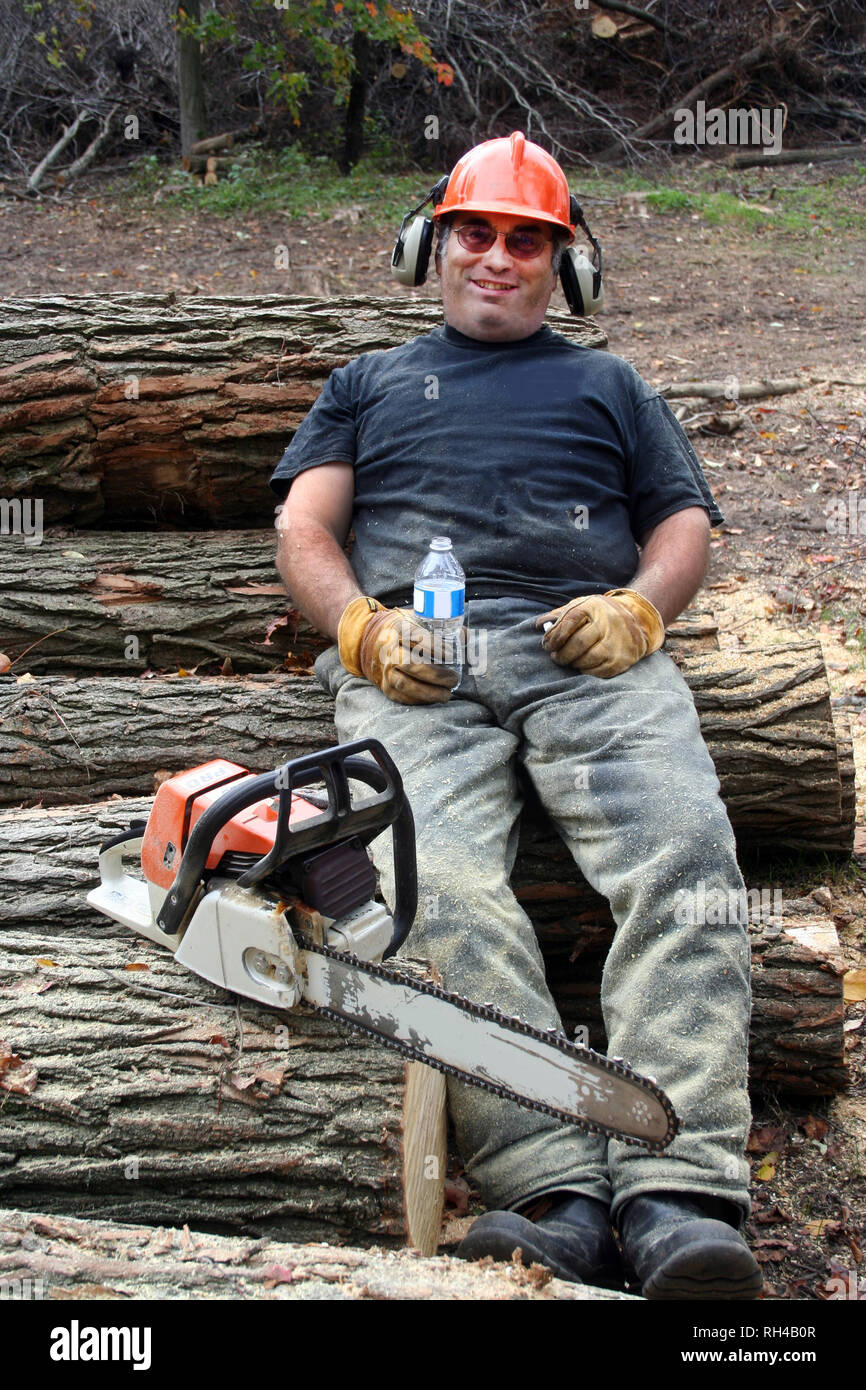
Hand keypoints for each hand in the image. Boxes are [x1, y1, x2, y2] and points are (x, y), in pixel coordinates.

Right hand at [338, 596, 458, 703]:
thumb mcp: (418, 621)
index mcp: (398, 629)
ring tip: (447, 694)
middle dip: (436, 674)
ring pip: (405, 684)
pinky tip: (433, 699)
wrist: (372, 642)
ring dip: (429, 692)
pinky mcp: (385, 686)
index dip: (435, 647)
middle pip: (411, 664)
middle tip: (453, 678)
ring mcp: (385, 670)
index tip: (452, 655)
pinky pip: (402, 697)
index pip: (417, 637)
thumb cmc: (405, 631)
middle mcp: (389, 649)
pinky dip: (420, 700)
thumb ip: (443, 628)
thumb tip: (468, 637)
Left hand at [536, 588, 664, 678]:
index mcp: (593, 607)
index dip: (554, 637)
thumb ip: (560, 615)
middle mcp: (607, 623)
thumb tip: (539, 625)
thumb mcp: (582, 607)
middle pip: (577, 644)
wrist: (636, 621)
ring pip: (586, 660)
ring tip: (570, 660)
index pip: (568, 622)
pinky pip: (597, 671)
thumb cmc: (600, 615)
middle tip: (556, 657)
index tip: (547, 645)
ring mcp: (616, 643)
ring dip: (573, 663)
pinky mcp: (621, 660)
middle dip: (561, 654)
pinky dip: (585, 670)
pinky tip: (583, 665)